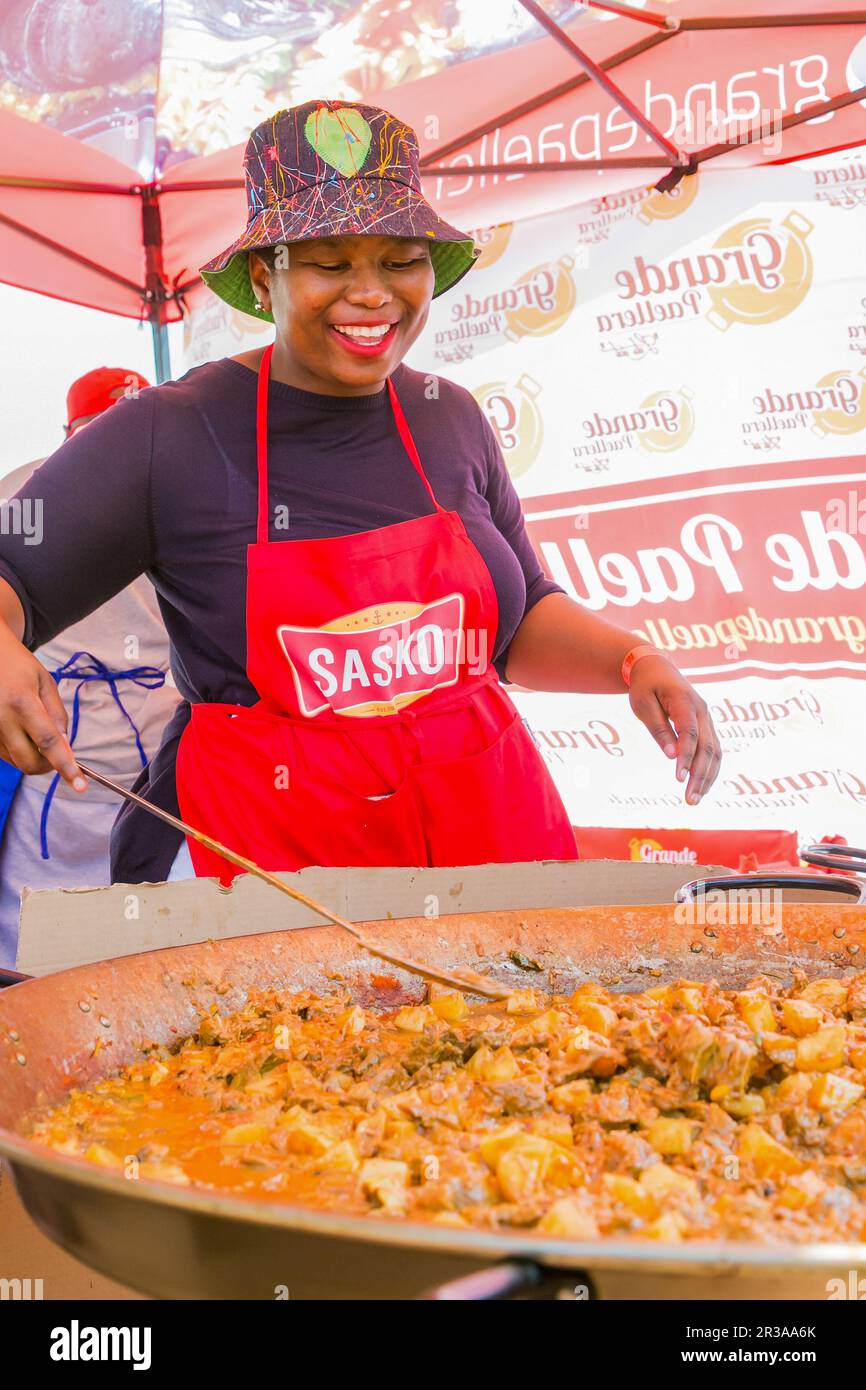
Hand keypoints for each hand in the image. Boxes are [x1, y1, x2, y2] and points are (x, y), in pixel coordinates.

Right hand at [0, 625, 85, 789]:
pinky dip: (16, 750)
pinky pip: (3, 754)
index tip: (80, 785)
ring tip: (32, 729)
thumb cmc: (17, 665)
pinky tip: (17, 729)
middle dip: (47, 767)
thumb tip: (64, 745)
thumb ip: (57, 714)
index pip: (48, 742)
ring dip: (31, 756)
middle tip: (57, 756)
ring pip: (14, 761)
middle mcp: (1, 718)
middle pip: (28, 762)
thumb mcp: (45, 682)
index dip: (66, 767)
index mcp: (22, 702)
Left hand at [628, 657, 720, 804]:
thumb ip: (658, 729)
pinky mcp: (706, 726)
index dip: (686, 757)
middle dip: (700, 775)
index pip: (690, 733)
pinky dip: (710, 769)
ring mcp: (707, 718)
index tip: (678, 778)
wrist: (656, 667)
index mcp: (685, 701)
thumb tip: (670, 756)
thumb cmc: (645, 686)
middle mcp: (702, 711)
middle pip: (708, 747)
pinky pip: (714, 750)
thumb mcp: (643, 705)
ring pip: (715, 751)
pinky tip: (701, 787)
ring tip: (694, 800)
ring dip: (707, 777)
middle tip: (689, 800)